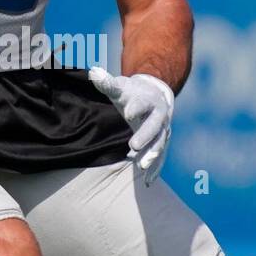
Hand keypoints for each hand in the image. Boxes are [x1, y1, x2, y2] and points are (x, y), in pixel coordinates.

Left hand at [88, 66, 173, 184]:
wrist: (154, 96)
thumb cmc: (132, 94)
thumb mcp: (120, 87)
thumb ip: (107, 83)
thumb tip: (93, 72)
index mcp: (149, 101)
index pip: (143, 104)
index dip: (136, 107)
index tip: (128, 113)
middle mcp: (159, 117)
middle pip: (154, 127)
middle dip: (145, 135)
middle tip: (133, 145)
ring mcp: (162, 132)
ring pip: (160, 144)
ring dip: (152, 155)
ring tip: (141, 166)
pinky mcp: (160, 144)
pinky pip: (160, 158)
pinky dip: (155, 170)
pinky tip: (148, 182)